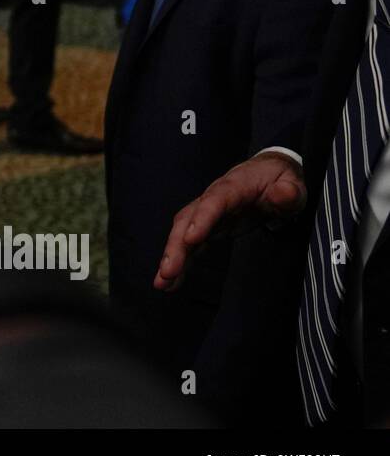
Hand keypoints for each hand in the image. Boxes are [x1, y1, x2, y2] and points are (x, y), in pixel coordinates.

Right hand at [154, 150, 306, 291]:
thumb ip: (289, 191)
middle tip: (168, 270)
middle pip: (189, 219)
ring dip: (171, 256)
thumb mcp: (293, 183)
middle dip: (176, 245)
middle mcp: (213, 198)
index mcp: (235, 186)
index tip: (191, 238)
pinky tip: (171, 281)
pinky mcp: (207, 226)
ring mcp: (207, 212)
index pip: (216, 200)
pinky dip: (179, 261)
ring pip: (182, 232)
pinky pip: (189, 243)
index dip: (202, 218)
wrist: (268, 173)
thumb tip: (283, 194)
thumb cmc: (280, 180)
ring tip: (162, 282)